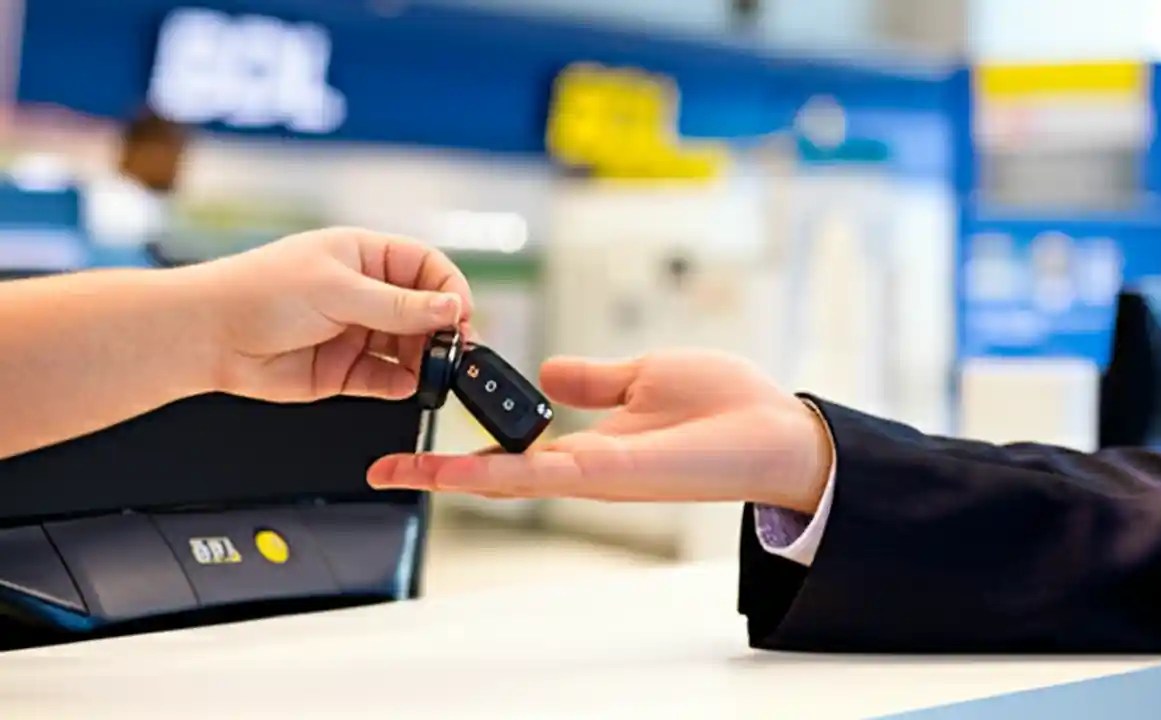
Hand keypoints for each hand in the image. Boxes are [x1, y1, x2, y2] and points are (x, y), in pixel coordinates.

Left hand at [187, 227, 471, 401]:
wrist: (207, 337)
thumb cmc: (258, 292)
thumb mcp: (337, 289)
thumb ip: (398, 304)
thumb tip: (450, 307)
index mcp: (365, 256)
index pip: (427, 267)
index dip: (448, 288)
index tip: (460, 313)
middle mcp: (366, 293)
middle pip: (425, 311)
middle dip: (442, 330)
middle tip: (454, 350)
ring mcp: (357, 332)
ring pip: (411, 348)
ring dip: (426, 360)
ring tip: (432, 372)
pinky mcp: (346, 371)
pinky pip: (387, 378)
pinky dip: (402, 384)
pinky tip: (406, 384)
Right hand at [367, 349, 832, 513]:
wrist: (776, 428)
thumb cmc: (726, 404)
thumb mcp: (644, 375)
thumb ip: (593, 380)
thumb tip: (550, 372)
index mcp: (594, 441)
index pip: (517, 448)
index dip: (470, 448)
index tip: (429, 439)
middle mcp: (586, 464)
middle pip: (499, 474)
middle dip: (440, 474)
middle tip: (384, 471)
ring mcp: (595, 474)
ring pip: (506, 480)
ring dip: (448, 477)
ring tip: (394, 475)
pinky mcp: (610, 474)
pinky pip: (539, 475)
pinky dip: (492, 474)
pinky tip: (452, 474)